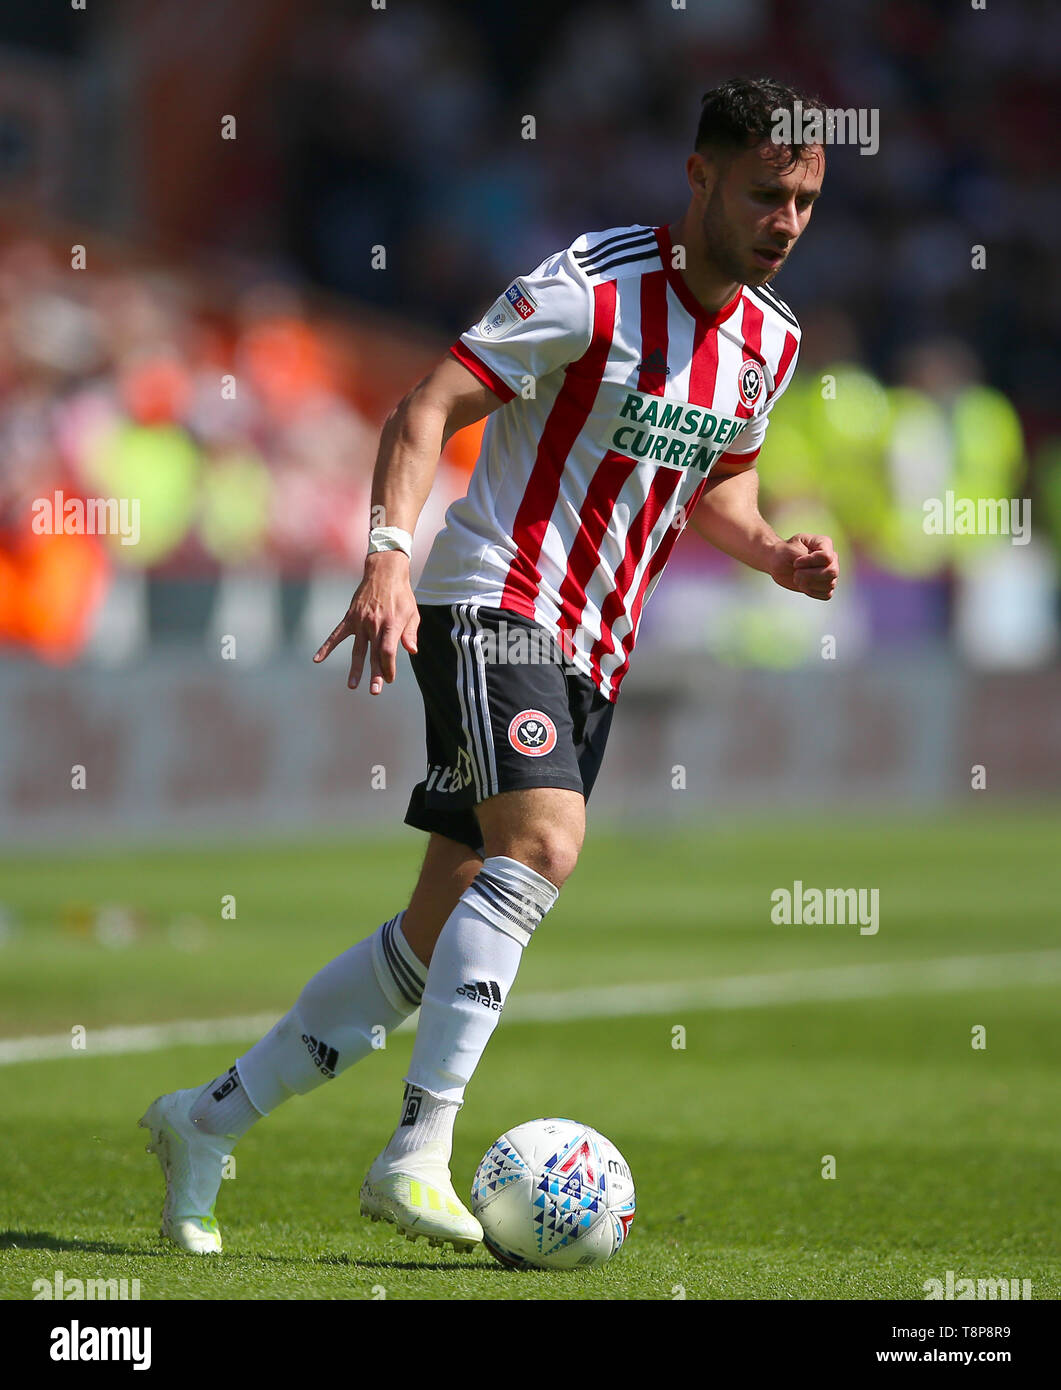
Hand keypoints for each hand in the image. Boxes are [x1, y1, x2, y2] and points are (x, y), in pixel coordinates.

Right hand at [313, 552, 419, 693]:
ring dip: (355, 668)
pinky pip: (337, 635)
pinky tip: (317, 659)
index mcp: (391, 624)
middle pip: (374, 654)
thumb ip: (410, 633)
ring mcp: (361, 621)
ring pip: (357, 649)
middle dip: (375, 674)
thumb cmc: (401, 595)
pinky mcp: (350, 618)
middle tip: (375, 691)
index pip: (388, 652)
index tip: (390, 678)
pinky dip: (327, 647)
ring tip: (353, 686)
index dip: (389, 667)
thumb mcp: (412, 613)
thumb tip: (412, 651)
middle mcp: (375, 624)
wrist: (384, 572)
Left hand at [769, 533, 838, 600]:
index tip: (796, 563)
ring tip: (797, 578)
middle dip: (810, 576)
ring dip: (809, 584)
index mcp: (824, 543)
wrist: (777, 562)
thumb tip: (818, 566)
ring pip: (830, 584)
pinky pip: (826, 594)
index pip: (826, 557)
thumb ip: (804, 556)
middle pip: (832, 572)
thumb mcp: (789, 550)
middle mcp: (831, 558)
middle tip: (796, 574)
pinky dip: (812, 592)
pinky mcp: (826, 585)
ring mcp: (829, 572)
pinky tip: (803, 585)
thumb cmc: (783, 552)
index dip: (810, 562)